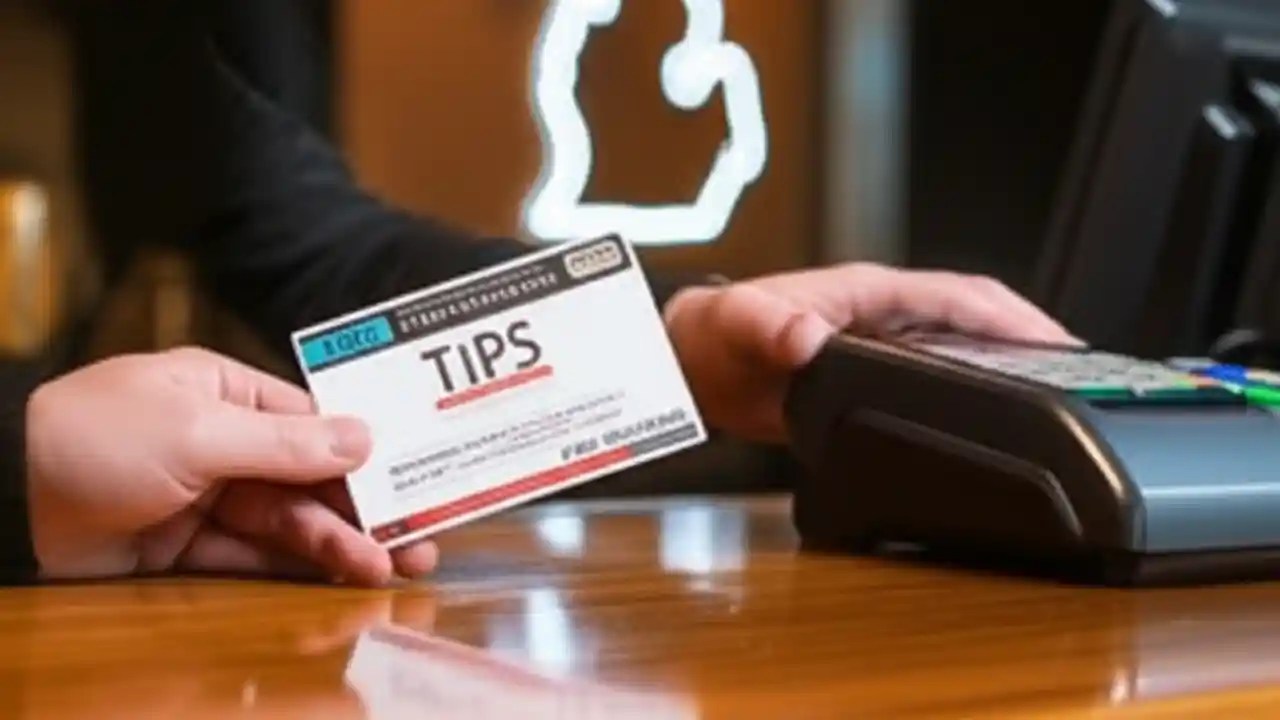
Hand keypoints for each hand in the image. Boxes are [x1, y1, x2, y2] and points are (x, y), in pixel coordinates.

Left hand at [25, 347, 437, 584]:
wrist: (0, 503)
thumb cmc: (97, 440)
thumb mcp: (199, 432)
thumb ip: (286, 444)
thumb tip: (366, 439)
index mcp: (224, 395)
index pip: (311, 422)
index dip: (365, 453)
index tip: (414, 479)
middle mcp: (221, 443)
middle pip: (307, 478)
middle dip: (362, 509)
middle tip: (418, 542)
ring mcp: (203, 497)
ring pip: (285, 521)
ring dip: (335, 543)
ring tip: (383, 568)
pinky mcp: (183, 548)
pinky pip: (251, 556)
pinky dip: (292, 568)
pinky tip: (334, 578)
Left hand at [663, 263, 1076, 442]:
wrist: (691, 364)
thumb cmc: (716, 332)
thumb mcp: (742, 324)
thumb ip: (773, 327)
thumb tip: (809, 338)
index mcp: (870, 291)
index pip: (959, 295)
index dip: (1012, 318)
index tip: (1057, 342)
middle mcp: (884, 314)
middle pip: (977, 319)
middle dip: (1031, 340)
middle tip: (1084, 375)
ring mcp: (882, 344)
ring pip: (963, 347)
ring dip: (1009, 365)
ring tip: (1057, 395)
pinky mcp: (872, 376)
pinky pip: (938, 378)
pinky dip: (972, 392)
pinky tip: (990, 418)